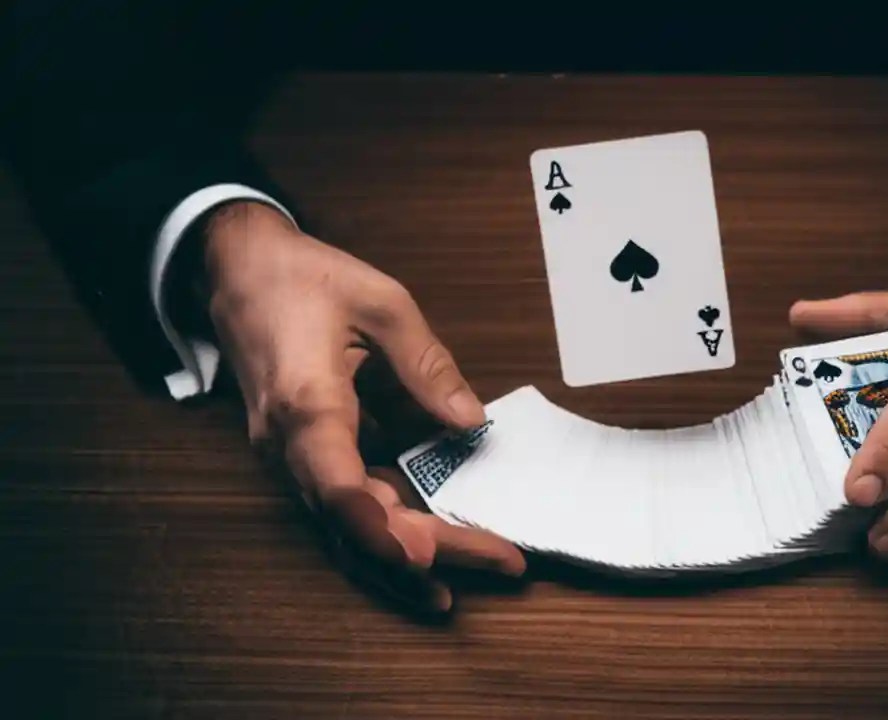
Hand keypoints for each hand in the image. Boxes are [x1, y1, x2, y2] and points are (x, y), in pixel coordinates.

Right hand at [199, 201, 524, 610]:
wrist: (237, 271)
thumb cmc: (303, 279)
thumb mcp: (381, 303)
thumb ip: (428, 364)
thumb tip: (471, 421)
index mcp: (305, 405)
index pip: (338, 490)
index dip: (382, 532)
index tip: (429, 560)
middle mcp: (289, 447)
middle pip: (358, 524)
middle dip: (432, 552)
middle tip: (505, 560)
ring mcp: (290, 459)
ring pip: (347, 532)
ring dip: (409, 561)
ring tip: (473, 574)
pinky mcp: (301, 459)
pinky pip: (343, 512)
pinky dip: (387, 537)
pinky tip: (431, 552)